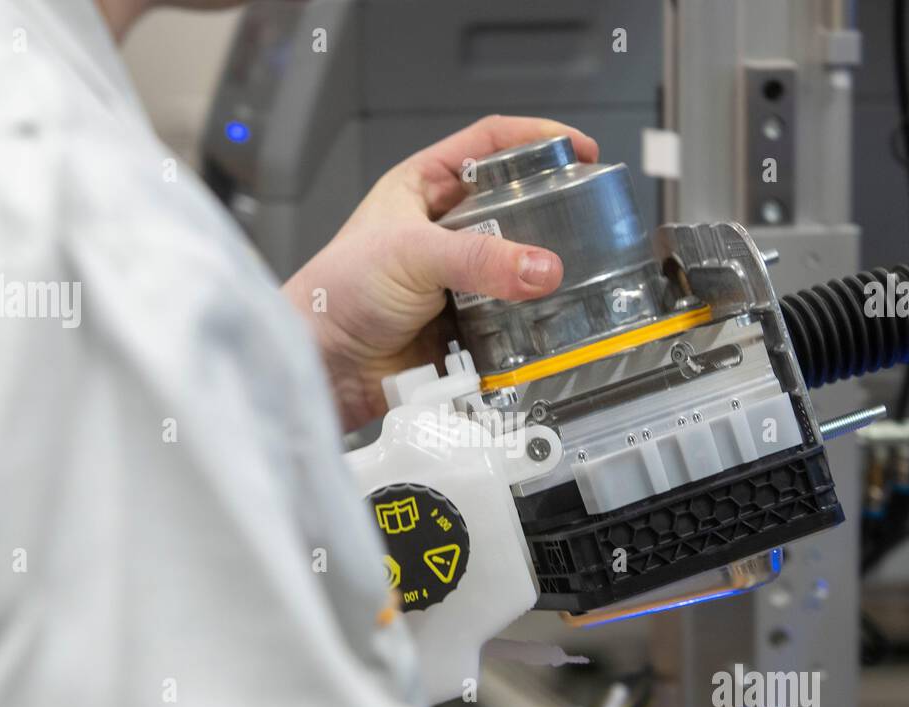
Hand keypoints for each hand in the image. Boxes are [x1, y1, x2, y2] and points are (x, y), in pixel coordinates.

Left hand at [282, 115, 598, 431]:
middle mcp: (443, 228)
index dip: (536, 138)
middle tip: (583, 218)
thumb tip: (541, 267)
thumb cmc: (338, 294)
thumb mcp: (410, 254)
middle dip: (548, 211)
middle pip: (512, 205)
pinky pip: (511, 316)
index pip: (489, 143)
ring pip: (516, 264)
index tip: (579, 149)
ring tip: (574, 275)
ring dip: (540, 274)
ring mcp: (457, 277)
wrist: (325, 366)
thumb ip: (478, 258)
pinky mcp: (466, 323)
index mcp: (423, 187)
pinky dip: (529, 321)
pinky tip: (544, 323)